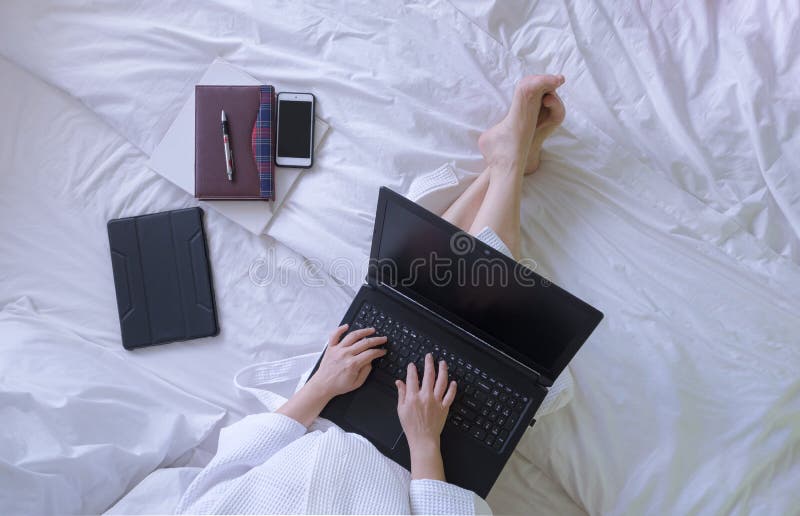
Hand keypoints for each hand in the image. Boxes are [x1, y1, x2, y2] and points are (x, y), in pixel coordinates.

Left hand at [278, 324, 386, 427]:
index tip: (383, 351)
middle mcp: (346, 354)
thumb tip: (370, 360)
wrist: (323, 385)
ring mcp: (338, 349)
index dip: (379, 351)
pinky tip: (347, 326)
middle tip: (383, 338)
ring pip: (352, 336)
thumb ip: (366, 371)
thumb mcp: (357, 383)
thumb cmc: (339, 385)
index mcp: (353, 364)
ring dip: (364, 331)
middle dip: (376, 340)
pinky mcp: (331, 348)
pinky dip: (340, 329)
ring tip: (371, 330)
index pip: (370, 353)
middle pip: (365, 342)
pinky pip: (335, 335)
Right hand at [395, 353, 456, 479]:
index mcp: (413, 397)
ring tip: (442, 363)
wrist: (423, 440)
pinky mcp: (444, 407)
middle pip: (429, 375)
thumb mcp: (401, 410)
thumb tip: (399, 382)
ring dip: (442, 370)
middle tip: (429, 357)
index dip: (412, 369)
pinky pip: (450, 395)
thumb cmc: (411, 427)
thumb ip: (401, 394)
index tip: (412, 365)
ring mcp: (436, 401)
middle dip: (429, 363)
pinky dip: (452, 388)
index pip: (412, 378)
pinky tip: (453, 382)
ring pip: (441, 382)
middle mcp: (426, 397)